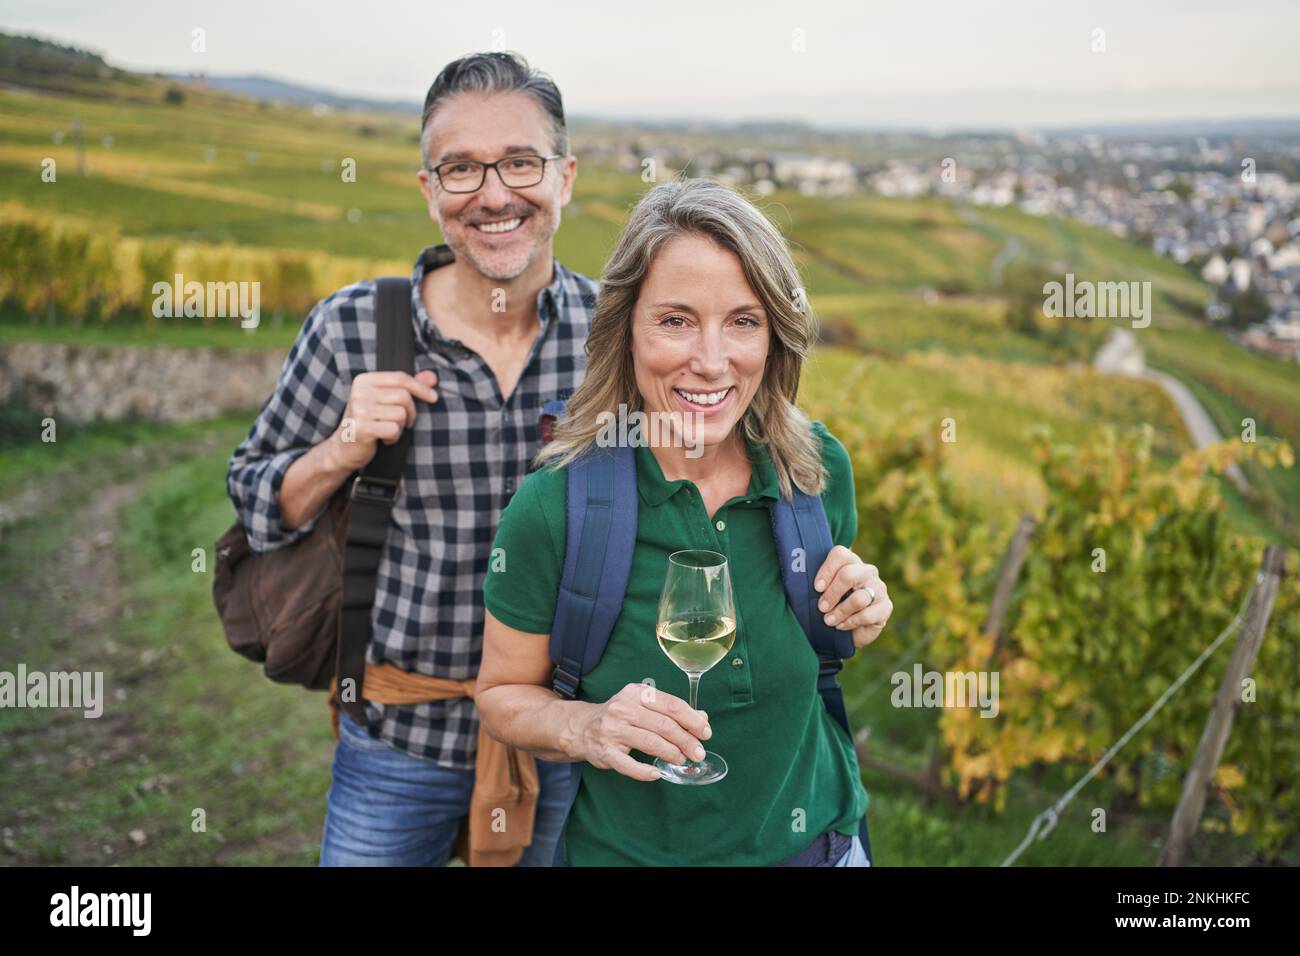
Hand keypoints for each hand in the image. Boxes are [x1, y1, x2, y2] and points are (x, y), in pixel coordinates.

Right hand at [328, 370, 437, 471]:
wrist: (343, 449)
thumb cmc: (368, 422)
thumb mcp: (385, 401)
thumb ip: (408, 387)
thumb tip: (432, 376)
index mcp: (364, 380)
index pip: (400, 378)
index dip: (421, 387)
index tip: (433, 397)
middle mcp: (359, 392)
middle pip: (403, 396)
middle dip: (409, 413)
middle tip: (400, 423)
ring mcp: (359, 410)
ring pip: (401, 414)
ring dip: (400, 427)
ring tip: (387, 431)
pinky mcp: (361, 428)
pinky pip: (393, 429)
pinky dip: (394, 438)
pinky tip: (383, 439)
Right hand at [569, 682, 711, 781]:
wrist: (582, 727)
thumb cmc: (619, 716)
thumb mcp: (642, 705)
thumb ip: (671, 711)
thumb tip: (702, 718)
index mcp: (636, 693)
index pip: (671, 705)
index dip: (692, 720)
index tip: (705, 733)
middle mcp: (623, 709)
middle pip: (664, 725)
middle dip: (686, 740)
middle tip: (698, 752)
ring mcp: (613, 730)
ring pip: (650, 742)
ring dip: (671, 753)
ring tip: (682, 760)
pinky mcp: (605, 752)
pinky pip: (628, 764)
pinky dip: (644, 772)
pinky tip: (657, 774)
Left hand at [813, 545, 891, 648]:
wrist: (849, 629)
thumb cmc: (832, 605)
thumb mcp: (822, 592)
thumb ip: (816, 584)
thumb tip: (801, 580)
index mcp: (850, 562)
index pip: (840, 554)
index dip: (826, 570)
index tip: (816, 588)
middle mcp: (867, 571)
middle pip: (848, 575)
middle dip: (832, 594)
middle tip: (822, 608)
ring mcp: (879, 588)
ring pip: (858, 598)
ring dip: (840, 612)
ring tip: (829, 621)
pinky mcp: (886, 607)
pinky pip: (867, 614)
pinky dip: (851, 622)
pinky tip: (842, 626)